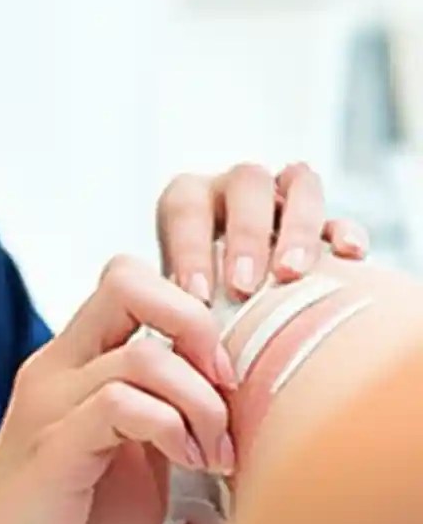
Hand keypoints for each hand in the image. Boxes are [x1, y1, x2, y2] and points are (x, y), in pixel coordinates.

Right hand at [0, 255, 235, 523]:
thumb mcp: (135, 462)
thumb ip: (169, 420)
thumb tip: (238, 402)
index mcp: (72, 364)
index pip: (129, 285)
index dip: (188, 310)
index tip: (223, 371)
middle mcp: (55, 369)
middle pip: (126, 282)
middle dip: (196, 323)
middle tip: (224, 382)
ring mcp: (49, 402)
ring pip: (144, 353)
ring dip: (201, 401)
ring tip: (213, 451)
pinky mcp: (53, 444)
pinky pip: (123, 403)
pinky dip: (172, 428)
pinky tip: (186, 463)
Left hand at [157, 162, 369, 301]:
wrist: (222, 301)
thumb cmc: (191, 296)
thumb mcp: (174, 292)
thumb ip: (179, 302)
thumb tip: (180, 338)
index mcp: (188, 197)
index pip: (186, 208)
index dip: (191, 251)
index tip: (199, 297)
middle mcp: (235, 188)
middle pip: (248, 184)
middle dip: (246, 236)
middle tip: (243, 288)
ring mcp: (282, 197)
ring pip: (299, 185)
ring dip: (297, 229)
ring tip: (291, 273)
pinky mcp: (321, 221)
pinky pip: (338, 215)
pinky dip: (346, 233)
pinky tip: (348, 257)